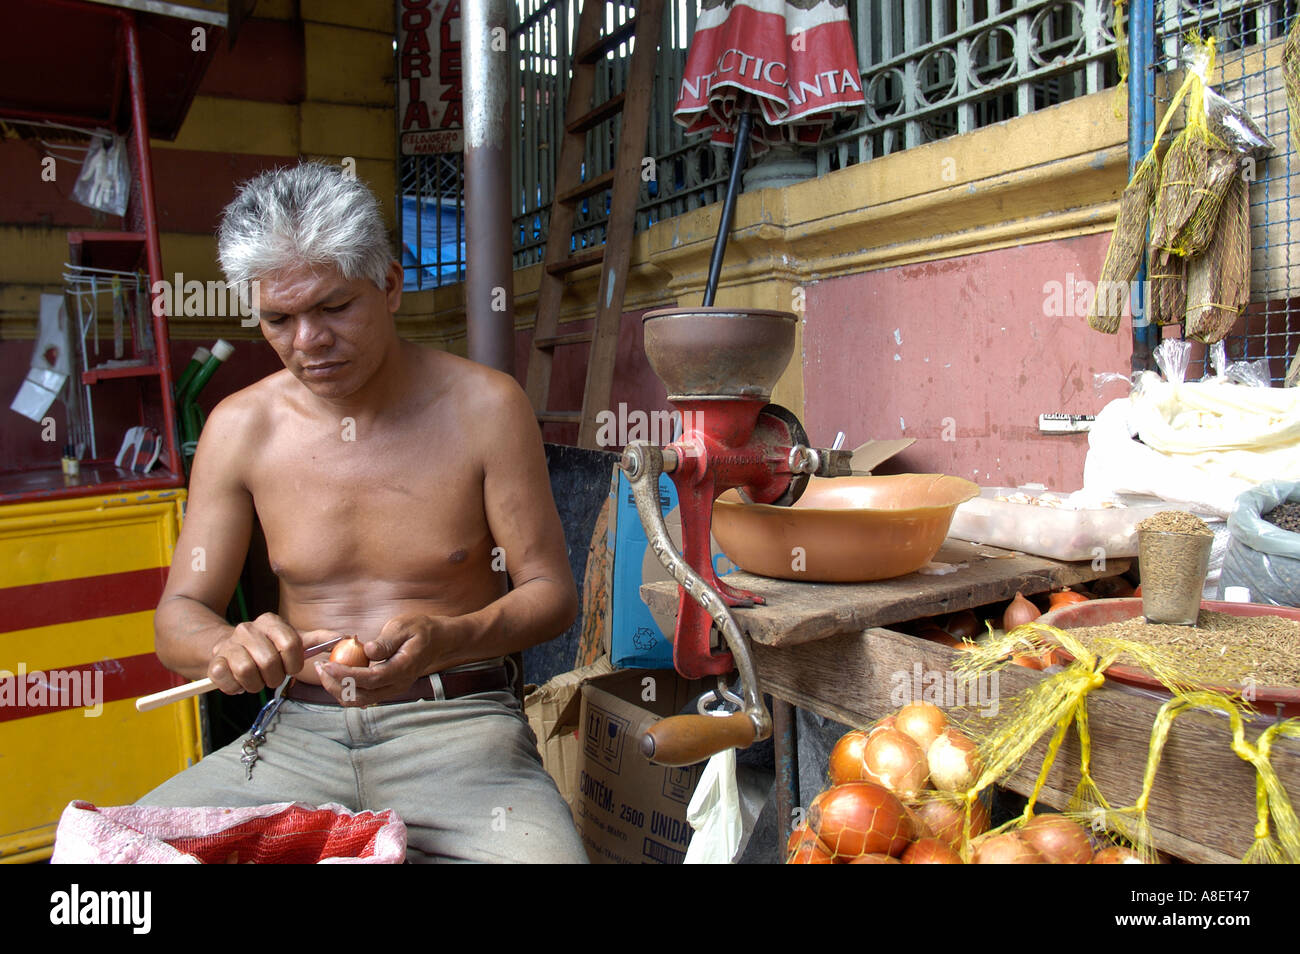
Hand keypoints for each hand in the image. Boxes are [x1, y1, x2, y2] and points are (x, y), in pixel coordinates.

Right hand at [207, 615, 340, 694]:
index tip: (290, 668)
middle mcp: (247, 629)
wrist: (227, 650)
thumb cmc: (266, 648)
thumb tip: (345, 637)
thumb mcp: (291, 640)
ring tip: (255, 680)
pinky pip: (227, 680)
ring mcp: (228, 645)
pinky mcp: (214, 662)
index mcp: (270, 622)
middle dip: (275, 677)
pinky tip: (238, 681)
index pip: (291, 644)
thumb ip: (318, 639)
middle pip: (269, 662)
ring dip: (255, 685)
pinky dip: (235, 688)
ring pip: (247, 673)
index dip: (293, 663)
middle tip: (272, 677)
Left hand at [313, 613, 452, 705]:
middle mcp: (397, 685)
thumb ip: (386, 640)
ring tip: (324, 671)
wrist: (438, 641)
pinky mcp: (386, 689)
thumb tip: (367, 650)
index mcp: (402, 669)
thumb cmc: (420, 630)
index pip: (370, 679)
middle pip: (360, 696)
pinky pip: (362, 696)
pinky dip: (346, 688)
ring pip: (359, 700)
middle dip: (335, 685)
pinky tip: (336, 673)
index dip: (346, 675)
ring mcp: (392, 690)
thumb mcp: (404, 626)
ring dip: (338, 689)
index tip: (326, 665)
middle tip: (319, 667)